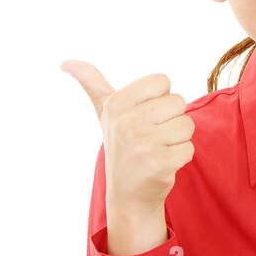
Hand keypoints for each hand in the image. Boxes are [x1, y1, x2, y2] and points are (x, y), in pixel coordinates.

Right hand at [60, 60, 195, 215]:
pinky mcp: (159, 165)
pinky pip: (189, 148)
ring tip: (158, 149)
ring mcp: (143, 145)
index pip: (162, 81)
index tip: (145, 114)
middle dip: (171, 119)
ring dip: (178, 139)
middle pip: (179, 102)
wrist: (127, 193)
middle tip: (152, 135)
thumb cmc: (121, 144)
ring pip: (187, 125)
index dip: (160, 98)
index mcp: (115, 104)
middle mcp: (127, 123)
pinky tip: (163, 163)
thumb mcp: (104, 112)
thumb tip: (65, 62)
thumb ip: (91, 82)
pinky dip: (181, 157)